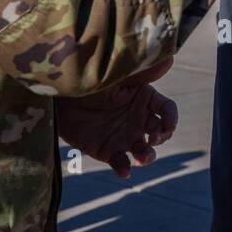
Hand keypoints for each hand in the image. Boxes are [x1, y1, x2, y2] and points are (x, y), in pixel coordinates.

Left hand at [56, 59, 176, 178]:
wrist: (60, 95)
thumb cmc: (91, 79)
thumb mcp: (117, 74)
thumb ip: (141, 71)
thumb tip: (168, 60)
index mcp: (145, 99)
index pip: (167, 110)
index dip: (170, 118)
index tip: (167, 125)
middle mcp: (139, 120)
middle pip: (160, 133)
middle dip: (160, 138)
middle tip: (152, 138)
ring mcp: (125, 137)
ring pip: (144, 151)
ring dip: (147, 156)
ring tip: (142, 158)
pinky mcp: (109, 152)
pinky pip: (121, 163)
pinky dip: (124, 169)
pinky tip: (124, 172)